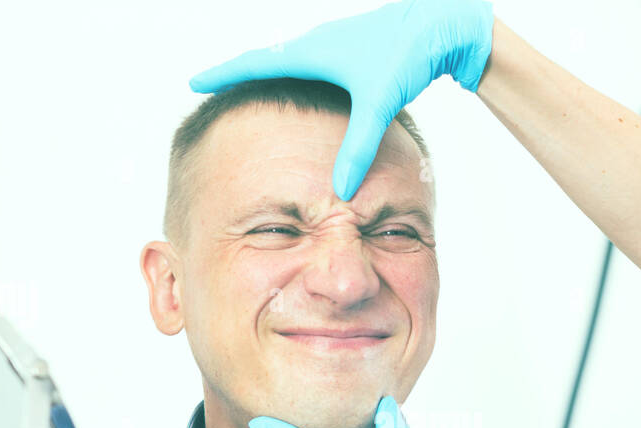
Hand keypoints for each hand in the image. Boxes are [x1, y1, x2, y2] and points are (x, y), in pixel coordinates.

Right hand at [189, 0, 494, 200]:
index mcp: (315, 52)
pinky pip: (319, 68)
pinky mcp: (361, 54)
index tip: (195, 82)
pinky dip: (303, 81)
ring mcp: (341, 47)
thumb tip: (341, 190)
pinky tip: (312, 98)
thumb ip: (359, 147)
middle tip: (216, 88)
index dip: (224, 75)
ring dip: (272, 76)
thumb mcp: (379, 104)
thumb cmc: (409, 53)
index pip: (256, 63)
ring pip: (294, 62)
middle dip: (241, 75)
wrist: (445, 24)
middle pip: (269, 60)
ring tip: (255, 95)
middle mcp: (322, 45)